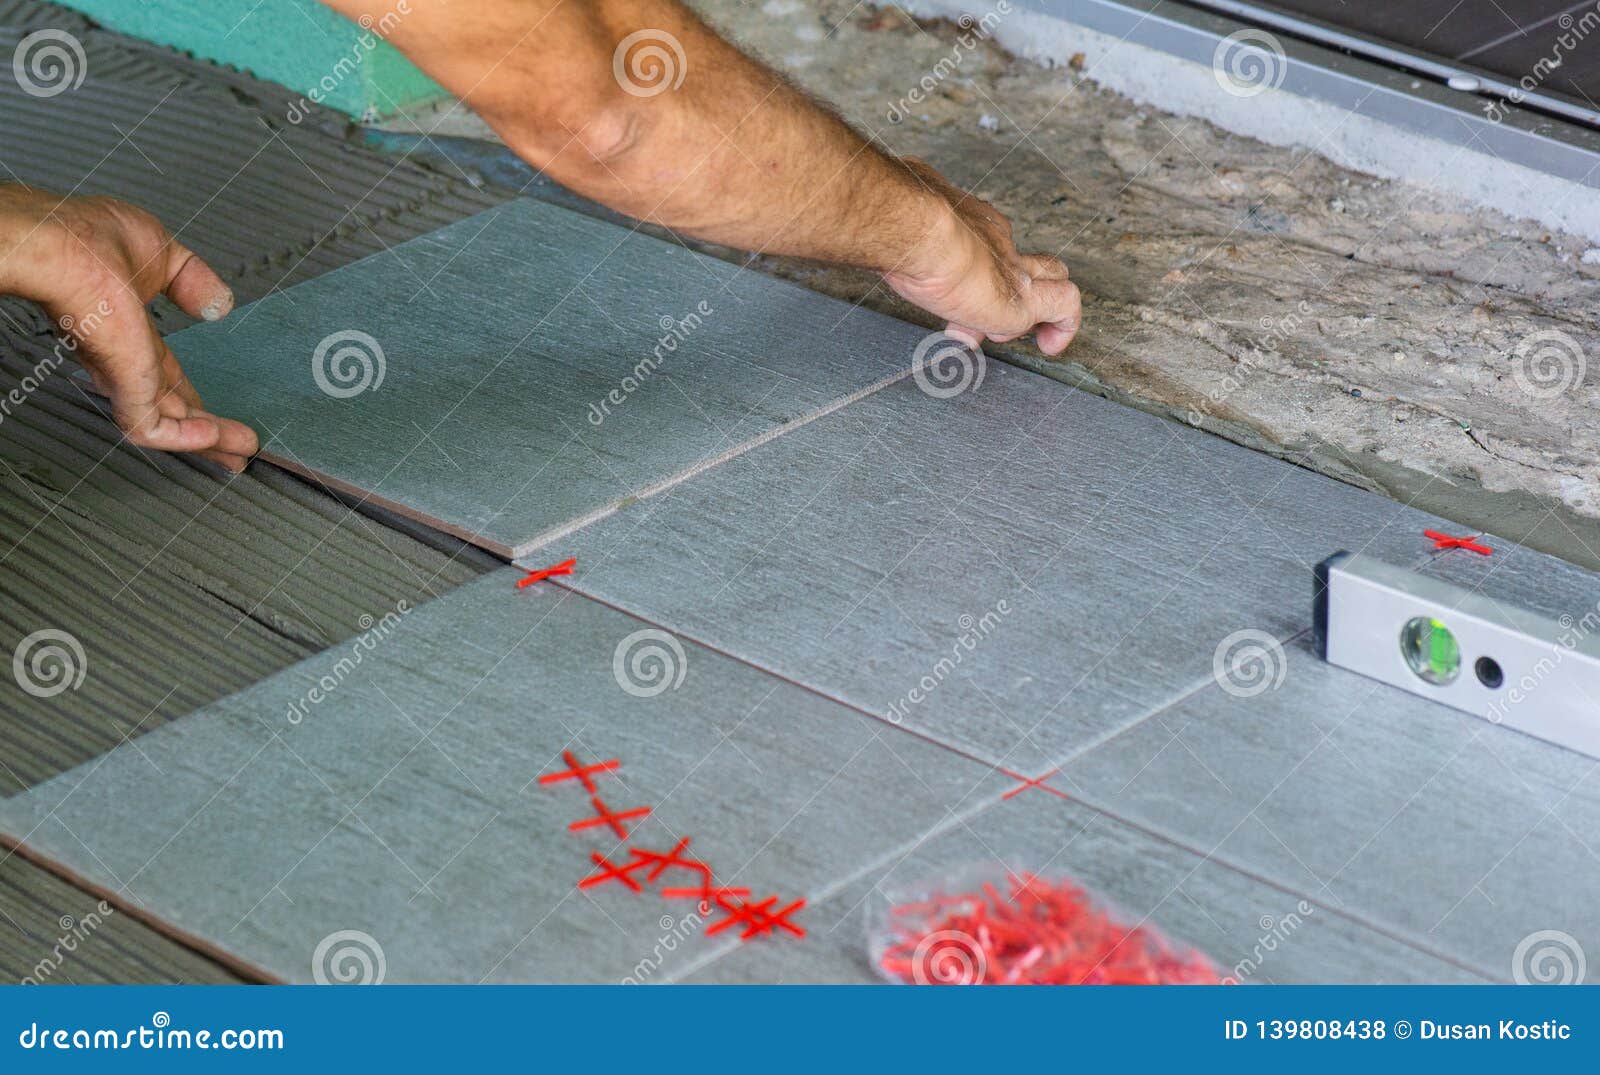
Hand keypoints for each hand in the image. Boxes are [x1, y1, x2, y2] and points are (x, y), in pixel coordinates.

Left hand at [0, 186, 257, 470]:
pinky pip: (154, 428)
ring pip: (167, 424)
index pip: (165, 376)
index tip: (224, 414)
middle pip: (171, 408)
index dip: (195, 397)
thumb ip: (194, 282)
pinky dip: (188, 438)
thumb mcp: (161, 253)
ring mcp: (121, 373)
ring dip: (208, 440)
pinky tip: (215, 439)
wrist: (64, 247)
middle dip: (208, 432)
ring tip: (240, 453)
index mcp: (126, 329)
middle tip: (240, 450)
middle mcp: (121, 357)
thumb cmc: (90, 238)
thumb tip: (220, 304)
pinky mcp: (124, 384)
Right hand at [885, 158, 1080, 355]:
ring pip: (1052, 278)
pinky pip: (1066, 306)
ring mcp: (1011, 269)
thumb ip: (890, 230)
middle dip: (1020, 285)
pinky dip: (1065, 327)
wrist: (913, 229)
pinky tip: (1051, 348)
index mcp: (966, 224)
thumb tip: (862, 228)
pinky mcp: (1021, 300)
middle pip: (1025, 259)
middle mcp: (995, 241)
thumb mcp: (894, 231)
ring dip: (1041, 308)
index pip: (984, 248)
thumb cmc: (895, 225)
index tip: (954, 300)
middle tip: (992, 317)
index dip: (977, 274)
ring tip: (1032, 335)